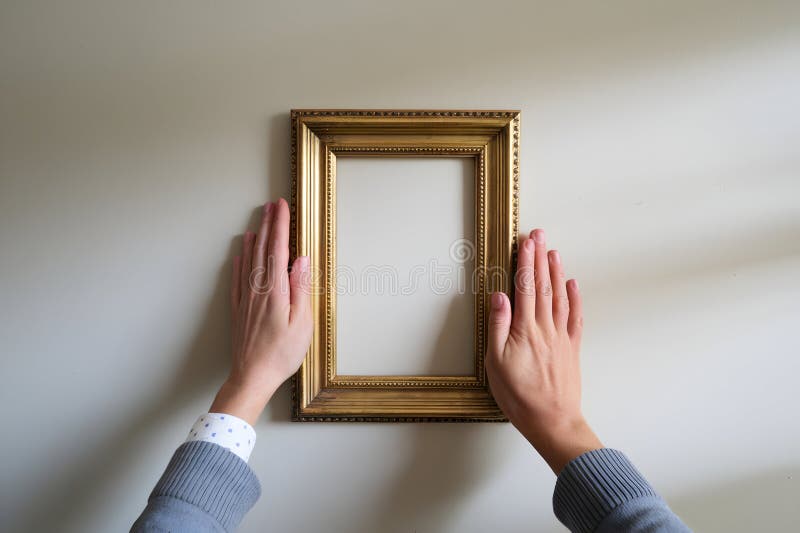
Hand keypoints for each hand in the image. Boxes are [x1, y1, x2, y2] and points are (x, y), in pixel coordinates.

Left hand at [210, 198, 312, 423]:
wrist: (252, 377)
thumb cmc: (280, 354)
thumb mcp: (301, 323)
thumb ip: (301, 288)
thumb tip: (302, 261)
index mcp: (275, 291)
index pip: (279, 249)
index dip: (280, 225)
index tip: (282, 207)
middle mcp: (257, 290)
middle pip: (262, 250)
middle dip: (268, 225)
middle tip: (271, 205)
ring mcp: (245, 299)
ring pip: (249, 260)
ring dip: (254, 237)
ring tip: (258, 221)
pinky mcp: (238, 309)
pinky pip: (237, 277)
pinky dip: (239, 260)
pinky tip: (240, 252)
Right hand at [486, 228, 601, 472]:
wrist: (553, 421)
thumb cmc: (520, 397)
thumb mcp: (496, 363)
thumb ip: (498, 327)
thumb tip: (499, 297)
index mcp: (525, 330)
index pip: (525, 287)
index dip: (525, 262)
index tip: (525, 242)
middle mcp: (546, 328)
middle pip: (543, 286)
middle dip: (540, 258)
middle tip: (539, 235)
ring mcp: (561, 337)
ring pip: (559, 297)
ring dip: (556, 272)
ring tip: (553, 251)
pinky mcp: (571, 348)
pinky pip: (575, 317)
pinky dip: (574, 298)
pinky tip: (571, 284)